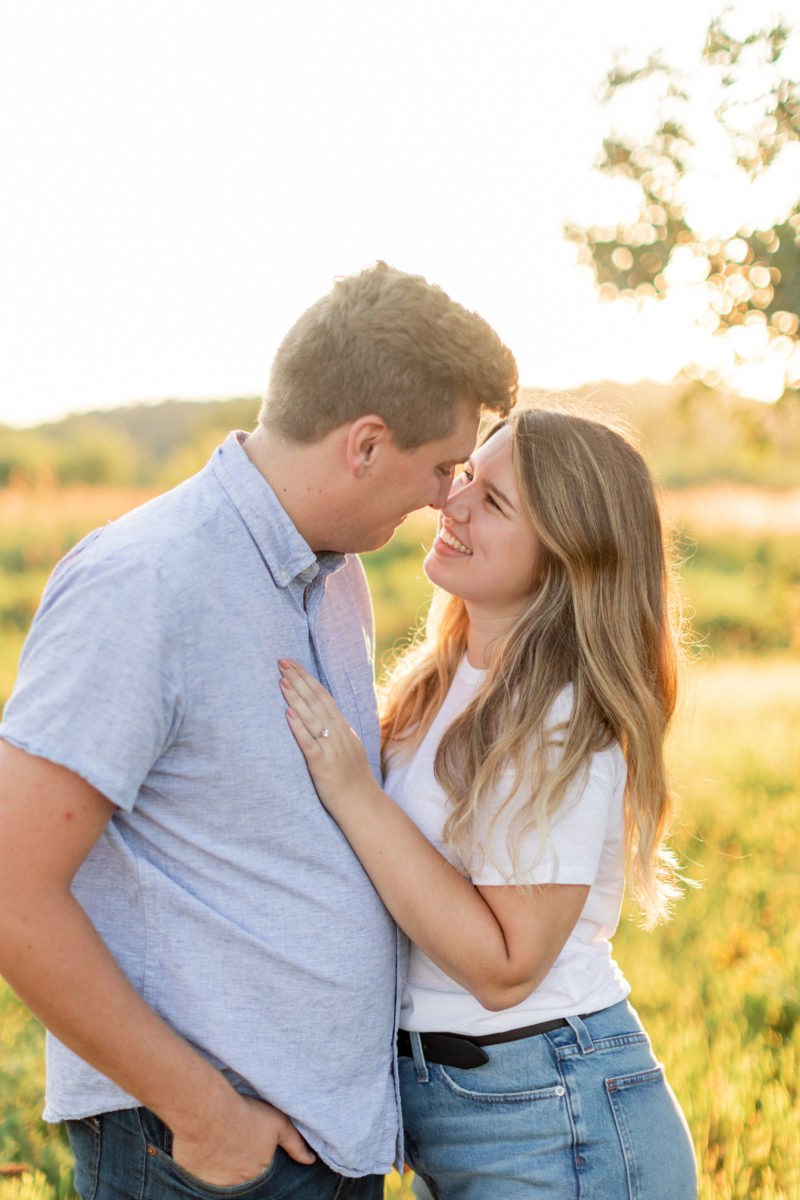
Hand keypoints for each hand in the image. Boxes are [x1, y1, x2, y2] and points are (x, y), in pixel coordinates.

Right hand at [171, 1092, 314, 1186]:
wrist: (207, 1112)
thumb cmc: (243, 1113)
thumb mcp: (278, 1123)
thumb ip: (295, 1144)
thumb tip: (310, 1161)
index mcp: (258, 1171)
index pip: (260, 1168)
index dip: (253, 1152)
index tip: (247, 1141)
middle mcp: (239, 1183)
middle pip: (241, 1173)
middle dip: (239, 1160)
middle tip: (233, 1139)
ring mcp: (216, 1183)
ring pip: (222, 1175)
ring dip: (222, 1162)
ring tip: (219, 1139)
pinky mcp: (195, 1179)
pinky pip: (202, 1174)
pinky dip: (204, 1164)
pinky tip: (205, 1145)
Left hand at [278, 659, 375, 815]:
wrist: (363, 805)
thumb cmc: (353, 780)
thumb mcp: (350, 749)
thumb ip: (338, 732)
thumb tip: (326, 718)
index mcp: (344, 729)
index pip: (324, 697)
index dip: (307, 679)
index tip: (292, 665)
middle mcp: (339, 734)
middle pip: (317, 701)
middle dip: (299, 680)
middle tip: (282, 662)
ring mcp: (332, 749)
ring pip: (312, 718)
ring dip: (296, 697)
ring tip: (282, 681)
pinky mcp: (322, 765)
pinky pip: (309, 743)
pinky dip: (299, 727)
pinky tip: (288, 714)